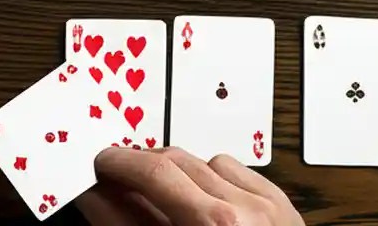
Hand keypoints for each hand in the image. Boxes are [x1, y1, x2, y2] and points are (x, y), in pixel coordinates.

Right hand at [77, 147, 299, 224]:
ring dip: (174, 172)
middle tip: (114, 176)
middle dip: (136, 165)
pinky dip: (211, 177)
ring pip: (200, 161)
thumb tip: (100, 199)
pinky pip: (234, 169)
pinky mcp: (280, 204)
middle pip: (169, 163)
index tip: (96, 174)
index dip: (112, 172)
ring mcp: (263, 207)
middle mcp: (236, 218)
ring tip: (160, 193)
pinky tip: (201, 198)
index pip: (147, 179)